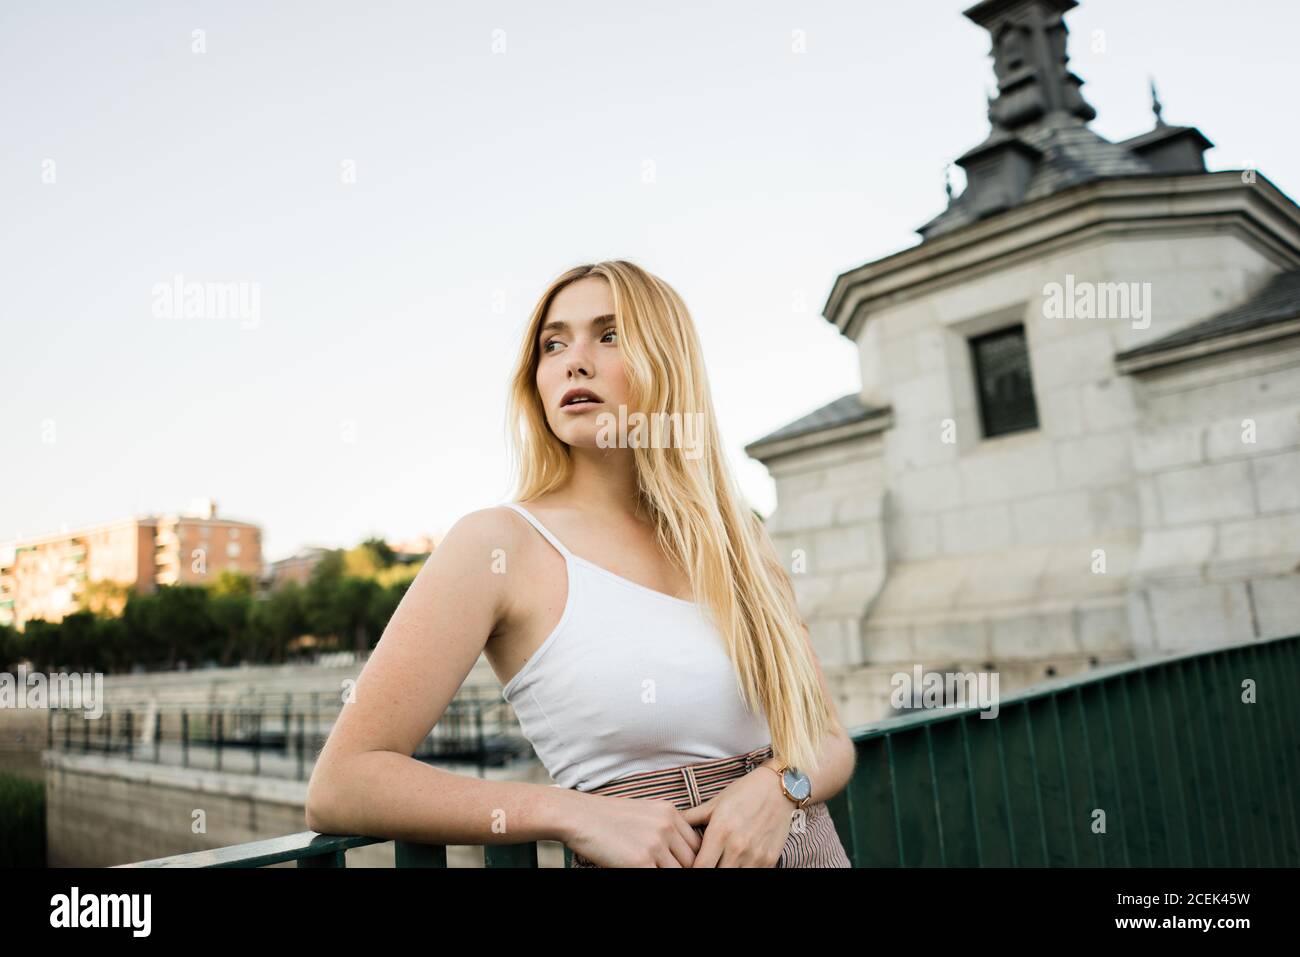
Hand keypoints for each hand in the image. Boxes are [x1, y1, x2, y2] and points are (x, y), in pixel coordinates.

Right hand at [564, 792, 703, 866]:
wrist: (577, 816)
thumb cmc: (605, 817)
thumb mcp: (642, 813)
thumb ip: (663, 828)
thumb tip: (676, 853)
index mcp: (670, 811)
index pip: (696, 843)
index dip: (691, 859)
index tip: (680, 864)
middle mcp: (667, 825)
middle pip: (692, 860)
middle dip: (682, 869)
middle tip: (663, 867)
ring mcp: (656, 844)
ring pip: (678, 871)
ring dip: (668, 873)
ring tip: (652, 868)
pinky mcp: (641, 862)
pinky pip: (659, 877)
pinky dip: (652, 875)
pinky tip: (638, 870)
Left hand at [679, 766, 794, 866]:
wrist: (779, 788)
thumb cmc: (744, 792)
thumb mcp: (715, 802)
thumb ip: (692, 817)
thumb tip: (670, 825)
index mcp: (720, 831)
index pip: (699, 867)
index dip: (691, 870)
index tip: (687, 867)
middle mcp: (737, 846)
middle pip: (716, 876)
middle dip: (708, 872)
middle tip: (704, 864)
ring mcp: (755, 855)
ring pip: (734, 877)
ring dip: (725, 872)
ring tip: (720, 863)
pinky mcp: (770, 860)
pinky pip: (752, 875)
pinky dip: (742, 871)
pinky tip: (737, 864)